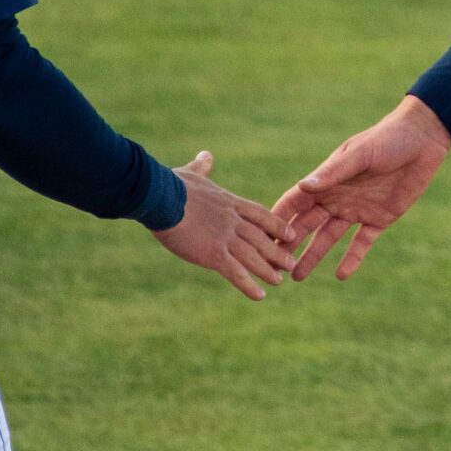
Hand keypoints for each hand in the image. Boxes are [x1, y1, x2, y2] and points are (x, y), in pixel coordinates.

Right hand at [152, 153, 290, 300]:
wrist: (159, 197)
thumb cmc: (171, 184)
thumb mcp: (192, 172)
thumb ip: (203, 167)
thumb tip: (205, 154)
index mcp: (229, 202)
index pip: (260, 214)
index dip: (276, 225)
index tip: (288, 234)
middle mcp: (233, 220)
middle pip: (262, 238)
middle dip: (277, 251)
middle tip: (290, 263)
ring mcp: (225, 237)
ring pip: (253, 257)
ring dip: (267, 270)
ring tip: (278, 281)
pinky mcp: (214, 254)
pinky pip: (237, 273)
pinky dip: (249, 286)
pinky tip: (259, 296)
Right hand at [274, 96, 450, 280]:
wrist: (422, 141)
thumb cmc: (386, 139)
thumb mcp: (359, 155)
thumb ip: (332, 173)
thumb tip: (303, 186)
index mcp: (327, 180)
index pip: (295, 202)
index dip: (278, 218)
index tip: (258, 237)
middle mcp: (337, 197)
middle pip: (307, 224)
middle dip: (290, 243)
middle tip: (273, 265)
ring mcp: (357, 210)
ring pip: (329, 238)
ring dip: (313, 256)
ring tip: (297, 277)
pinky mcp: (379, 219)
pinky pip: (361, 243)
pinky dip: (352, 259)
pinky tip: (341, 276)